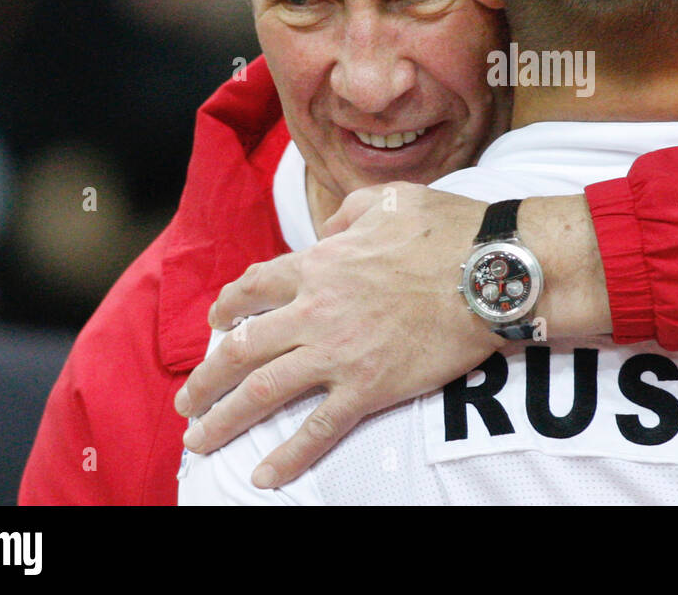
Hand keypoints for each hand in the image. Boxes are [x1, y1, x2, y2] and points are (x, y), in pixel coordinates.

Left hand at [174, 182, 500, 488]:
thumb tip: (331, 225)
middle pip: (241, 349)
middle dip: (206, 380)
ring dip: (223, 419)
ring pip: (263, 392)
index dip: (227, 309)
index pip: (252, 289)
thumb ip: (350, 211)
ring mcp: (339, 353)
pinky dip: (287, 456)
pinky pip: (318, 428)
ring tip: (199, 440)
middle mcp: (315, 310)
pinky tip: (262, 476)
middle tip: (187, 401)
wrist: (490, 272)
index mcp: (319, 265)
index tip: (216, 325)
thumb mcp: (390, 200)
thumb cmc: (447, 230)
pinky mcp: (369, 387)